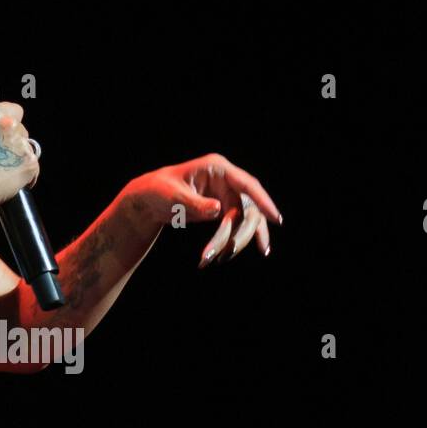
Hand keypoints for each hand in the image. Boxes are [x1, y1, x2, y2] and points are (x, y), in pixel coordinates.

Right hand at [0, 102, 39, 217]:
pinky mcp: (31, 164)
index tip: (3, 131)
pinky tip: (9, 178)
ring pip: (27, 147)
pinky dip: (24, 172)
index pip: (14, 109)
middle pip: (21, 129)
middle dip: (12, 140)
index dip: (8, 121)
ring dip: (18, 156)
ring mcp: (22, 145)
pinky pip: (32, 165)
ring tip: (2, 169)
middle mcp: (10, 125)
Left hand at [131, 153, 282, 265]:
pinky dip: (238, 239)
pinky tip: (248, 251)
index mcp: (217, 169)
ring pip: (245, 219)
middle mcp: (227, 180)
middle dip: (241, 231)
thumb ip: (196, 203)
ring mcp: (228, 194)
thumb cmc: (160, 191)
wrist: (151, 199)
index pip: (246, 184)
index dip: (262, 200)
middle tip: (229, 252)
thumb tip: (219, 209)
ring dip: (238, 240)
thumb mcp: (174, 197)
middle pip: (247, 207)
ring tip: (224, 258)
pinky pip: (239, 225)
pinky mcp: (225, 208)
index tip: (275, 218)